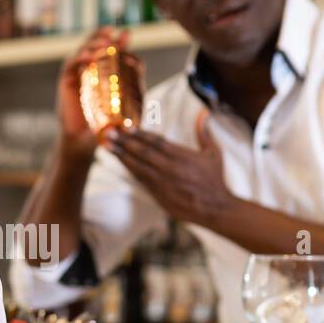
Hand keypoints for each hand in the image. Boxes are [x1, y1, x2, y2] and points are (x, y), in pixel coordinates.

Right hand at [55, 26, 145, 164]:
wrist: (85, 140)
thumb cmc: (107, 124)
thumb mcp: (124, 106)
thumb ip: (132, 88)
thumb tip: (141, 71)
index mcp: (104, 71)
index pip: (111, 50)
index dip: (118, 40)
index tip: (126, 34)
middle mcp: (90, 68)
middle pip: (96, 44)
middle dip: (105, 35)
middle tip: (114, 33)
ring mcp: (78, 73)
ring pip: (84, 50)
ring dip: (94, 43)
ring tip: (105, 42)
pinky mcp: (67, 80)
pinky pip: (71, 64)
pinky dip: (79, 58)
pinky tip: (88, 57)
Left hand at [107, 110, 232, 228]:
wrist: (214, 208)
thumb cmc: (215, 180)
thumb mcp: (214, 154)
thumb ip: (205, 134)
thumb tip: (203, 115)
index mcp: (181, 156)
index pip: (156, 141)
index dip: (140, 134)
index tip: (126, 127)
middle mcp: (169, 167)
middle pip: (142, 152)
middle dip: (124, 142)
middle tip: (109, 133)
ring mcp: (162, 182)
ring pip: (138, 166)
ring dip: (122, 156)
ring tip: (108, 147)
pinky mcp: (159, 195)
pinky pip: (141, 180)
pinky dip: (130, 171)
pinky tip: (121, 163)